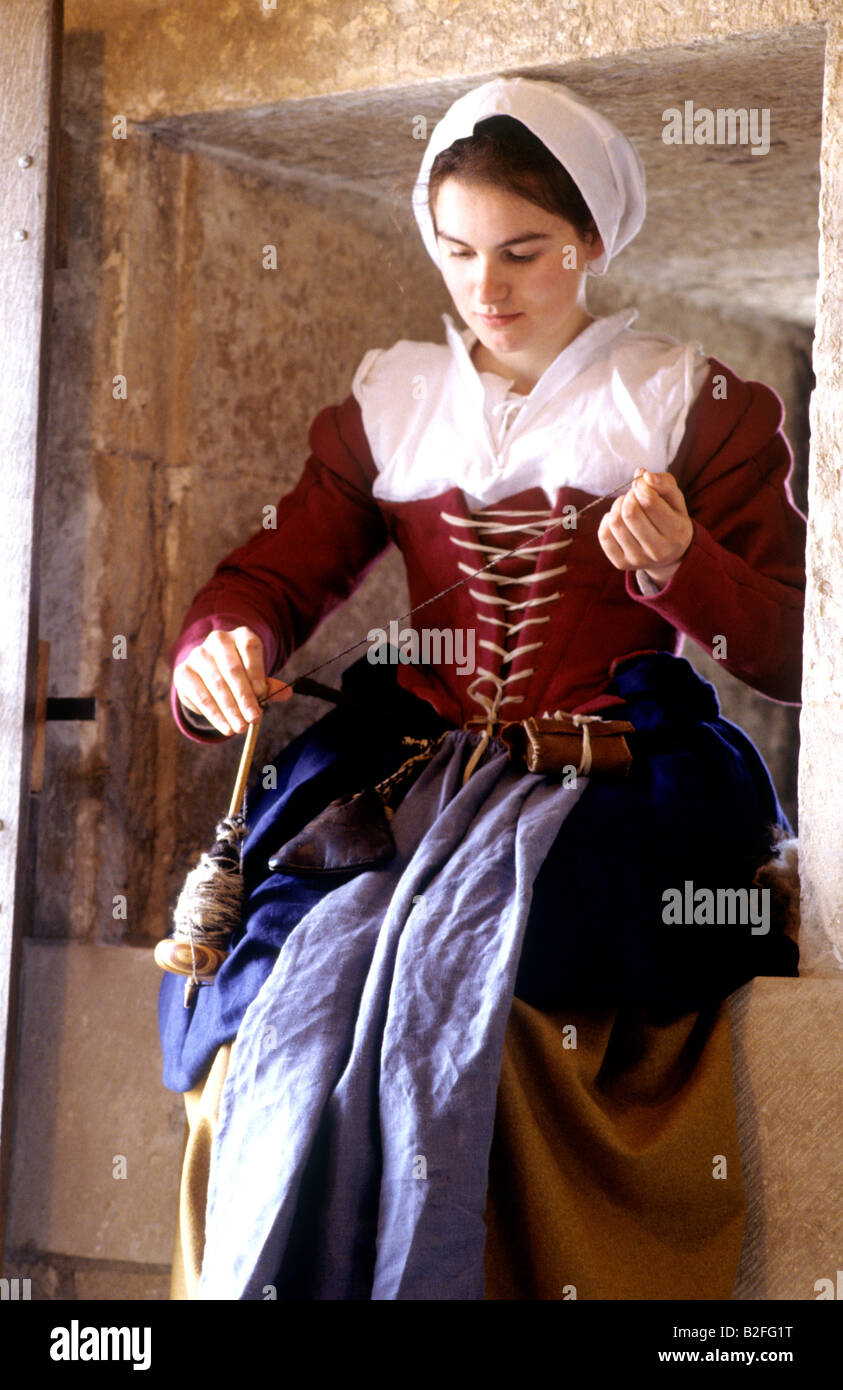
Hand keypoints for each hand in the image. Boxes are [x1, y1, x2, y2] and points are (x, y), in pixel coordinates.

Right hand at [173, 625, 291, 736]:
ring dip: (230, 709)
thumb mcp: (256, 676)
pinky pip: (201, 696)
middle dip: (244, 697)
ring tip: (240, 727)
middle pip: (232, 669)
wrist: (206, 671)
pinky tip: (225, 727)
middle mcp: (218, 640)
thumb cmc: (239, 674)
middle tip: (254, 719)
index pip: (250, 647)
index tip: (262, 694)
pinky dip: (215, 714)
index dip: (256, 671)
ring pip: (216, 685)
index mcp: (241, 635)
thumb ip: (268, 685)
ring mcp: (198, 654)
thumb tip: (287, 693)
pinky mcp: (184, 672)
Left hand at [598, 468, 692, 587]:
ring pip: (615, 522)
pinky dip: (607, 520)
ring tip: (626, 506)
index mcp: (676, 531)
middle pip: (630, 512)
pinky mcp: (621, 563)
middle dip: (628, 496)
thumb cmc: (671, 518)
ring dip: (617, 506)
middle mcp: (658, 550)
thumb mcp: (675, 499)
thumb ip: (664, 482)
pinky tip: (619, 520)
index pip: (649, 501)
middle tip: (634, 496)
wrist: (669, 554)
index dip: (640, 486)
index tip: (642, 484)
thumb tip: (643, 474)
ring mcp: (638, 559)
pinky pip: (604, 535)